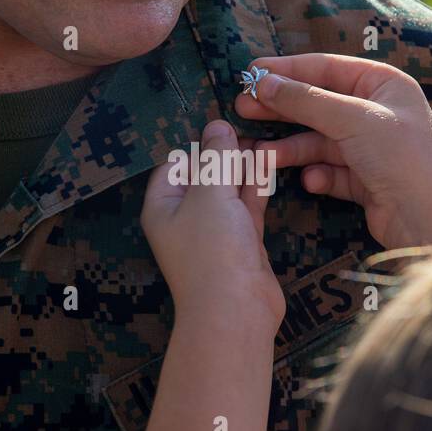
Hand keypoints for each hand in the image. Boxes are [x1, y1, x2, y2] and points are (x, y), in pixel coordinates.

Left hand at [141, 120, 282, 330]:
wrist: (236, 310)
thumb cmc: (212, 249)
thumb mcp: (211, 194)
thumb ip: (215, 157)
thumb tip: (217, 125)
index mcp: (163, 205)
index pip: (175, 163)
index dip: (196, 141)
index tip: (221, 120)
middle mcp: (185, 216)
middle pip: (204, 173)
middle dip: (223, 150)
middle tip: (247, 122)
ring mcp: (214, 230)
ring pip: (228, 188)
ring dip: (242, 165)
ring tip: (262, 135)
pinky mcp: (241, 240)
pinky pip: (246, 205)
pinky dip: (255, 184)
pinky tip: (268, 159)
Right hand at [235, 54, 431, 249]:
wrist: (431, 223)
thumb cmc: (403, 159)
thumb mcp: (352, 120)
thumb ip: (305, 100)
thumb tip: (263, 82)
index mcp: (384, 84)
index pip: (326, 68)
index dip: (286, 70)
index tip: (249, 74)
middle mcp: (378, 112)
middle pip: (318, 103)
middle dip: (281, 108)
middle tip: (242, 108)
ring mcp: (371, 147)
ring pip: (318, 140)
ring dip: (291, 148)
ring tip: (259, 156)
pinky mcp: (365, 180)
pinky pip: (330, 171)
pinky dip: (317, 175)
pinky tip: (310, 182)